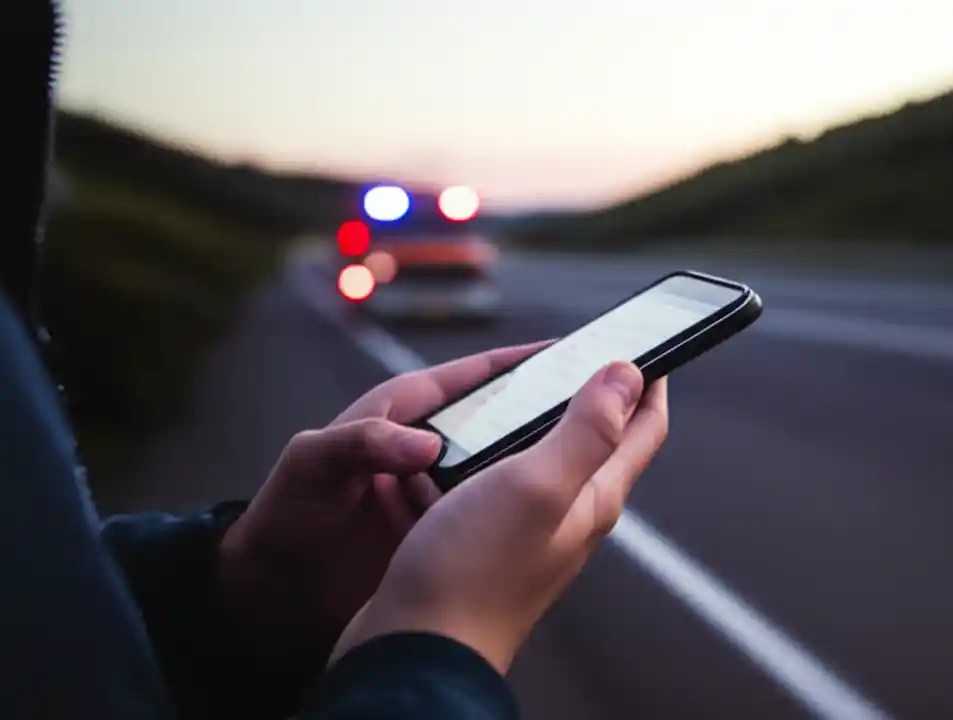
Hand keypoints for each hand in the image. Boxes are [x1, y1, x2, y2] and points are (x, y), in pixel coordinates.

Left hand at [217, 341, 545, 655]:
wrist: (269, 594)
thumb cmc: (282, 514)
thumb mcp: (312, 464)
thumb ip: (363, 442)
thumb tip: (426, 444)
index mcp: (399, 414)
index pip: (469, 377)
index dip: (516, 362)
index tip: (564, 352)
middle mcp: (423, 448)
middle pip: (495, 421)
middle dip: (537, 415)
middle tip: (591, 414)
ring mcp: (434, 492)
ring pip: (495, 470)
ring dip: (526, 469)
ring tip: (577, 468)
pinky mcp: (437, 532)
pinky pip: (481, 514)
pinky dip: (504, 513)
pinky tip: (536, 518)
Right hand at [330, 362, 667, 673]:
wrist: (414, 649)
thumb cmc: (472, 573)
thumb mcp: (537, 485)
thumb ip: (587, 430)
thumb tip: (629, 376)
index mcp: (593, 497)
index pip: (643, 429)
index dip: (648, 381)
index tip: (641, 341)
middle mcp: (568, 514)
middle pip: (592, 439)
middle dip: (582, 391)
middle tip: (565, 355)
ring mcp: (525, 530)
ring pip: (531, 458)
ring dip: (515, 423)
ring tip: (494, 395)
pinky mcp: (482, 542)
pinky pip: (482, 483)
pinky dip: (468, 457)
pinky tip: (442, 450)